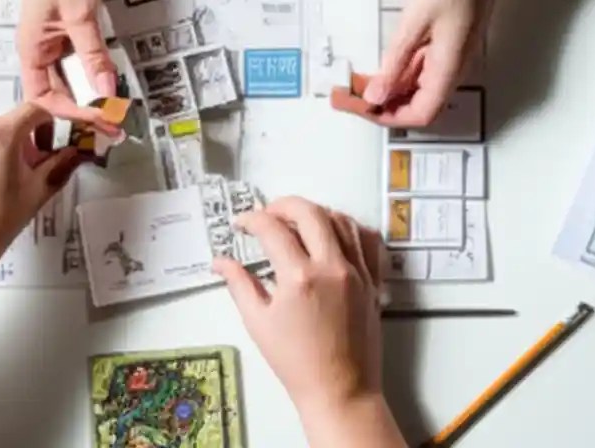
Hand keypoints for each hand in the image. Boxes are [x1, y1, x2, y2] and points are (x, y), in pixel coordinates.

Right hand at [18, 0, 117, 128]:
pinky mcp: (74, 20)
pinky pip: (85, 53)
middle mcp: (41, 43)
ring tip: (117, 104)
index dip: (70, 112)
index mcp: (31, 46)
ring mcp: (58, 32)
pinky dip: (99, 67)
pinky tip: (114, 75)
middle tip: (114, 122)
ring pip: (74, 73)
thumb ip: (93, 55)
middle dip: (86, 107)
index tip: (99, 120)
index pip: (43, 96)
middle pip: (60, 88)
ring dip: (94, 89)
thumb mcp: (80, 14)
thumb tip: (105, 92)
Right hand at [214, 198, 385, 418]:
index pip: (272, 229)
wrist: (340, 390)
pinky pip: (368, 241)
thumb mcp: (258, 323)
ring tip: (297, 221)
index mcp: (299, 278)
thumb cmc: (297, 363)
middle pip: (310, 212)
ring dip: (316, 212)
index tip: (242, 224)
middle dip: (283, 205)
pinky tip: (335, 233)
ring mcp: (357, 273)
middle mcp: (331, 268)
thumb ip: (239, 284)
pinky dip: (350, 228)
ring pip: (341, 220)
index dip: (251, 219)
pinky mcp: (373, 283)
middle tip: (267, 214)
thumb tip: (220, 262)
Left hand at [356, 0, 508, 127]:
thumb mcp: (415, 18)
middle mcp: (455, 60)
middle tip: (344, 95)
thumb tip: (377, 96)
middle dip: (379, 103)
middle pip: (417, 101)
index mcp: (451, 63)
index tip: (354, 105)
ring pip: (418, 82)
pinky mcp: (447, 30)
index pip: (419, 113)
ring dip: (386, 85)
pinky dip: (397, 66)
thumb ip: (396, 61)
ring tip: (353, 81)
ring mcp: (453, 45)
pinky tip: (378, 61)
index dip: (385, 116)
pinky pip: (422, 61)